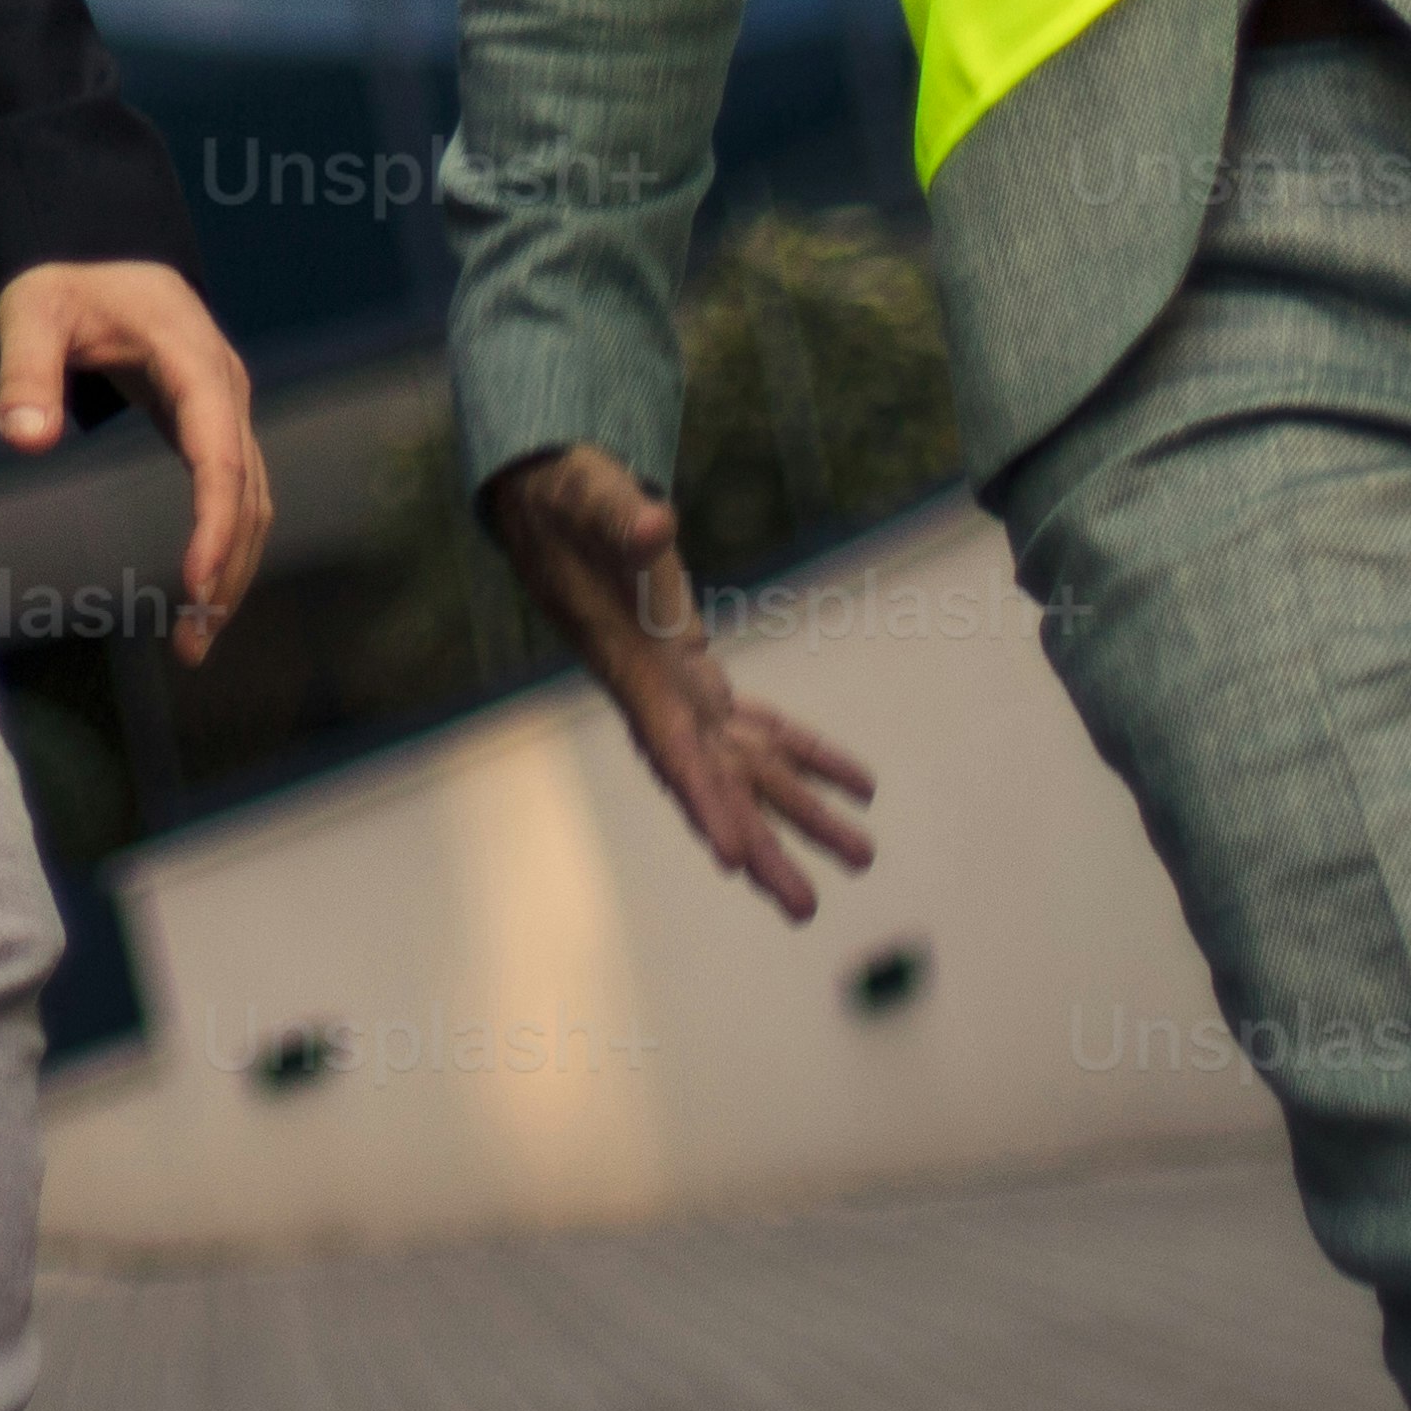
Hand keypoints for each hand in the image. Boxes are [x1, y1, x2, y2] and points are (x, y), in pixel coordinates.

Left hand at [0, 260, 276, 656]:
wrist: (95, 248)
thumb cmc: (65, 281)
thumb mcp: (33, 312)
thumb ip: (26, 372)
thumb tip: (26, 441)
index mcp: (192, 359)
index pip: (219, 452)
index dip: (213, 522)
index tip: (195, 584)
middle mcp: (224, 388)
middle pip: (247, 491)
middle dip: (227, 568)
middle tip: (191, 642)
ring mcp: (225, 407)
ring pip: (251, 500)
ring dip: (234, 569)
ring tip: (195, 639)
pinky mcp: (212, 425)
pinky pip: (235, 493)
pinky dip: (226, 546)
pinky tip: (201, 593)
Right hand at [480, 440, 883, 922]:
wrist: (549, 508)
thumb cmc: (568, 505)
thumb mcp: (590, 501)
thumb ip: (623, 520)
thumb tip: (656, 525)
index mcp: (637, 670)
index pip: (671, 750)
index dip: (701, 803)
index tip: (730, 860)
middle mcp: (661, 698)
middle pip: (715, 785)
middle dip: (758, 847)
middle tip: (805, 910)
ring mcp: (682, 689)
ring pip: (747, 767)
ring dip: (800, 815)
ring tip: (861, 858)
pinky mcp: (697, 672)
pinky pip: (758, 726)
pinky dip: (806, 754)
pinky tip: (854, 783)